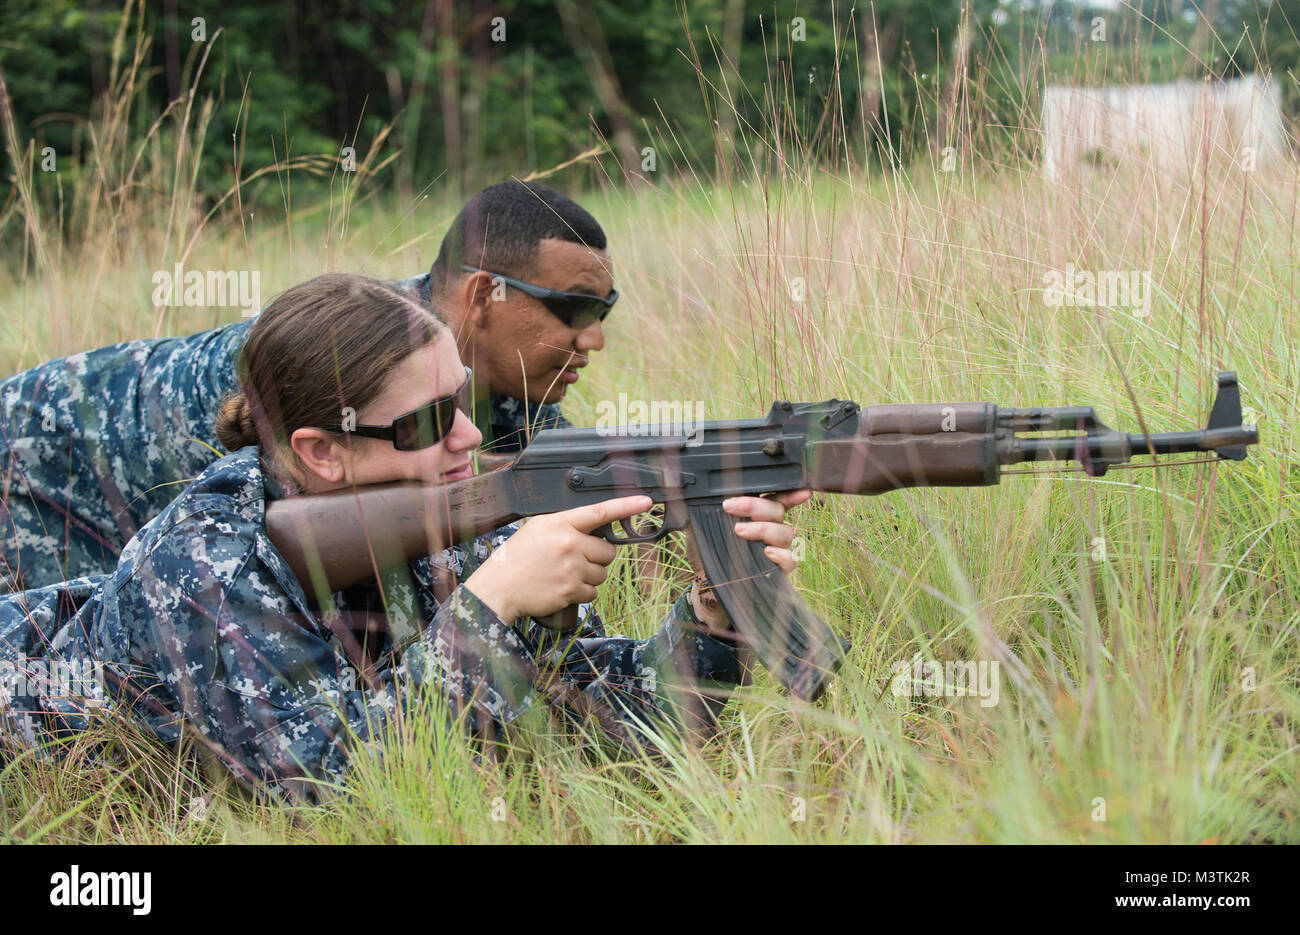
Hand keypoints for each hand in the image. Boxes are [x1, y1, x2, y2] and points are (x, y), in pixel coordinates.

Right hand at [464, 495, 652, 623]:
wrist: (499, 587)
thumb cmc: (517, 557)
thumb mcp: (538, 529)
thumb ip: (566, 525)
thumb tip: (594, 530)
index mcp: (560, 523)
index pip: (600, 511)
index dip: (626, 506)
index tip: (646, 502)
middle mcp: (569, 544)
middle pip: (608, 551)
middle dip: (597, 557)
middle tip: (575, 559)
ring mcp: (572, 568)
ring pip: (602, 574)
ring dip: (589, 576)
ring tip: (565, 574)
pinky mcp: (571, 591)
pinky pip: (592, 593)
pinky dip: (582, 593)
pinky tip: (564, 588)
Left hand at [688, 489, 811, 629]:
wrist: (705, 583)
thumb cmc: (706, 552)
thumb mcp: (701, 526)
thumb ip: (706, 508)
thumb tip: (701, 493)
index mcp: (757, 515)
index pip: (776, 499)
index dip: (789, 493)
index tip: (798, 490)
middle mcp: (771, 529)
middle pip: (777, 510)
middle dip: (754, 506)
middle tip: (730, 507)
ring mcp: (777, 549)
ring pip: (785, 533)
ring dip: (763, 528)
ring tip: (739, 531)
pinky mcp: (778, 570)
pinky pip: (791, 560)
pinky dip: (782, 555)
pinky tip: (767, 552)